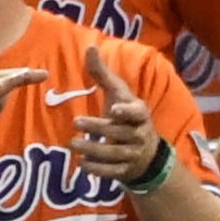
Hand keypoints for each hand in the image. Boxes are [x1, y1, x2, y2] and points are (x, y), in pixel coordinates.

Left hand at [69, 44, 164, 188]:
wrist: (146, 153)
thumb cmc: (126, 116)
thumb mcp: (118, 94)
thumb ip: (103, 74)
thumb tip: (90, 48)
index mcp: (139, 113)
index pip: (137, 112)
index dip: (128, 111)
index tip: (115, 109)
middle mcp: (139, 134)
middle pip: (119, 132)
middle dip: (98, 128)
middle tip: (76, 122)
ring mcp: (134, 154)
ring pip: (114, 154)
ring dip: (93, 149)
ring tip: (73, 144)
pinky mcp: (126, 170)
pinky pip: (113, 172)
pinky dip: (97, 169)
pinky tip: (82, 164)